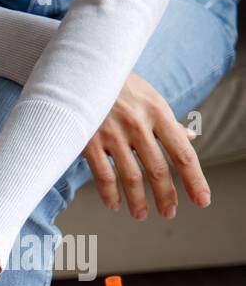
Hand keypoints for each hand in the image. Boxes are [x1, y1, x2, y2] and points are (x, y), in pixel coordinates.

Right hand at [83, 73, 208, 219]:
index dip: (195, 180)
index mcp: (158, 113)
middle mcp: (138, 125)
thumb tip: (191, 137)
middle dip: (166, 196)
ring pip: (131, 177)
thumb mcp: (150, 98)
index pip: (183, 153)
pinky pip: (102, 174)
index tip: (202, 200)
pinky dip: (109, 193)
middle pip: (158, 170)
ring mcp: (112, 134)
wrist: (82, 71)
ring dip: (138, 201)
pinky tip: (114, 204)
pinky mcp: (89, 141)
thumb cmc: (120, 87)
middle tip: (169, 213)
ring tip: (141, 215)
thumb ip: (168, 122)